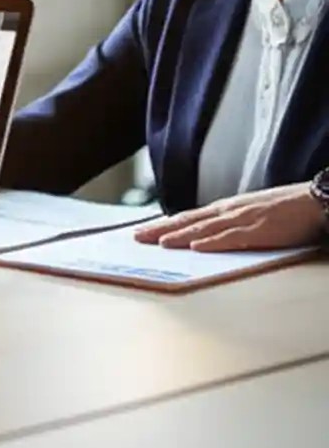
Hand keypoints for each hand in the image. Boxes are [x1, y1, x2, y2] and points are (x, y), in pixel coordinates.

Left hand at [134, 183, 324, 251]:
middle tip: (137, 238)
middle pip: (188, 222)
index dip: (164, 224)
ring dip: (180, 236)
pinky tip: (197, 247)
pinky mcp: (260, 230)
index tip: (143, 231)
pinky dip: (213, 242)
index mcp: (226, 209)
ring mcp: (243, 220)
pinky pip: (233, 238)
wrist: (315, 200)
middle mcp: (229, 212)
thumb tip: (203, 234)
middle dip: (161, 230)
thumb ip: (226, 223)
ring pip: (205, 230)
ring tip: (160, 243)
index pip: (188, 217)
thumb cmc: (284, 209)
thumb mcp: (249, 213)